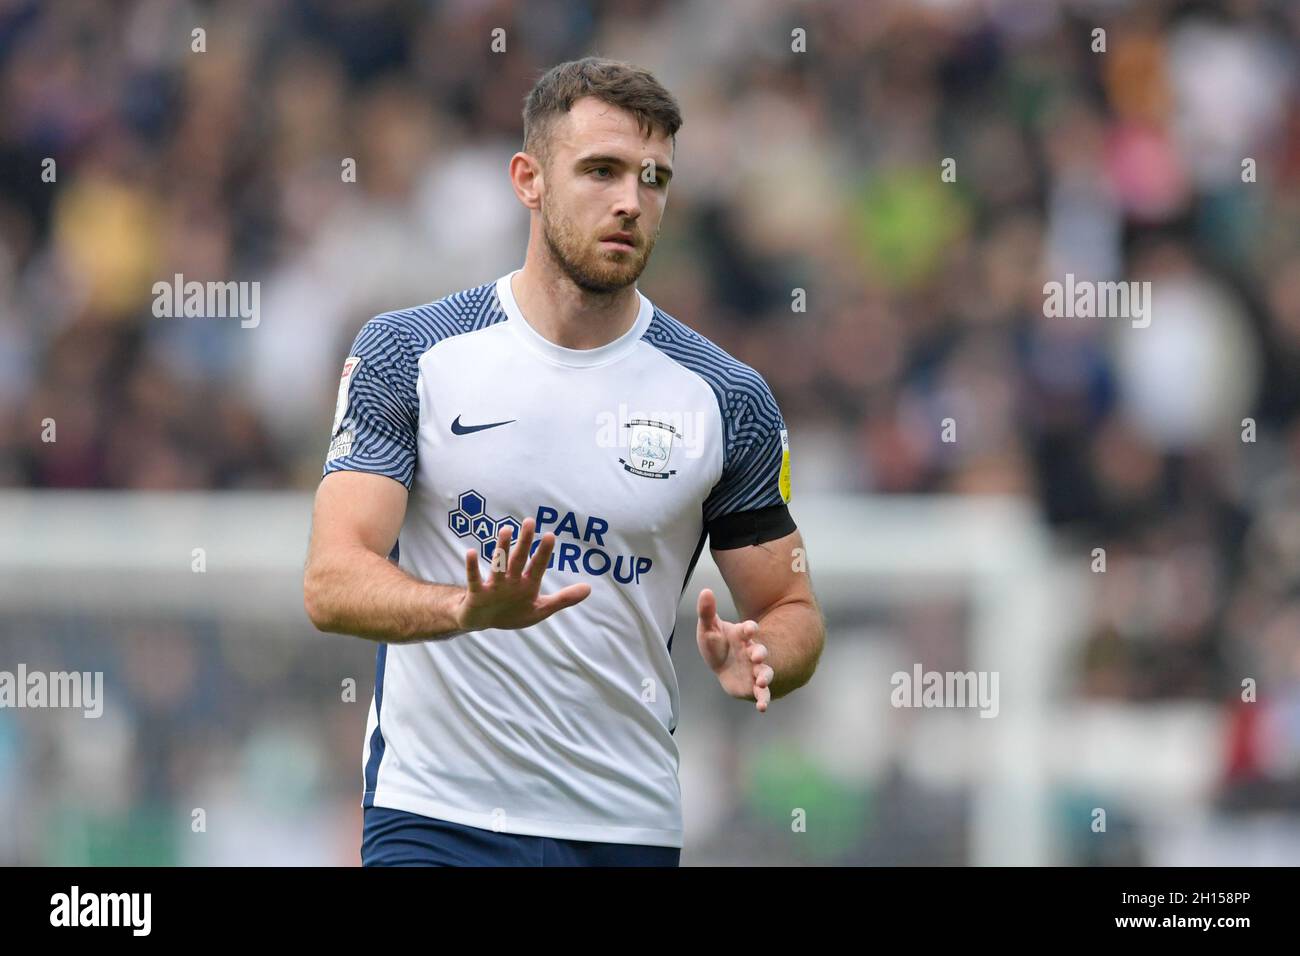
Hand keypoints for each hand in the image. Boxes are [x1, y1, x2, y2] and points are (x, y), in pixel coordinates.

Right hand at [454, 518, 590, 630]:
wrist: (483, 621)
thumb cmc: (512, 612)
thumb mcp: (540, 609)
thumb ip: (563, 599)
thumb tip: (589, 588)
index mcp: (527, 583)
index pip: (538, 566)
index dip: (543, 552)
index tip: (550, 535)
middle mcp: (511, 580)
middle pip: (519, 559)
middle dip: (524, 542)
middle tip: (529, 521)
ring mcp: (494, 585)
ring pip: (498, 564)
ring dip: (502, 548)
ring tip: (505, 529)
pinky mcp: (477, 592)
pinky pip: (474, 578)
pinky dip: (472, 567)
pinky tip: (470, 552)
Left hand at [696, 588, 772, 712]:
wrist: (723, 664)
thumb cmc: (717, 644)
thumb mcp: (708, 628)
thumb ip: (707, 611)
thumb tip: (705, 590)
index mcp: (743, 636)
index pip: (749, 630)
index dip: (750, 628)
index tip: (749, 628)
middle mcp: (752, 652)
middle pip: (761, 651)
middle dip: (760, 652)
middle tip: (757, 654)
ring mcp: (755, 669)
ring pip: (765, 672)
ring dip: (766, 676)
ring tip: (762, 680)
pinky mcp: (753, 686)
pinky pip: (762, 694)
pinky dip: (764, 700)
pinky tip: (762, 708)